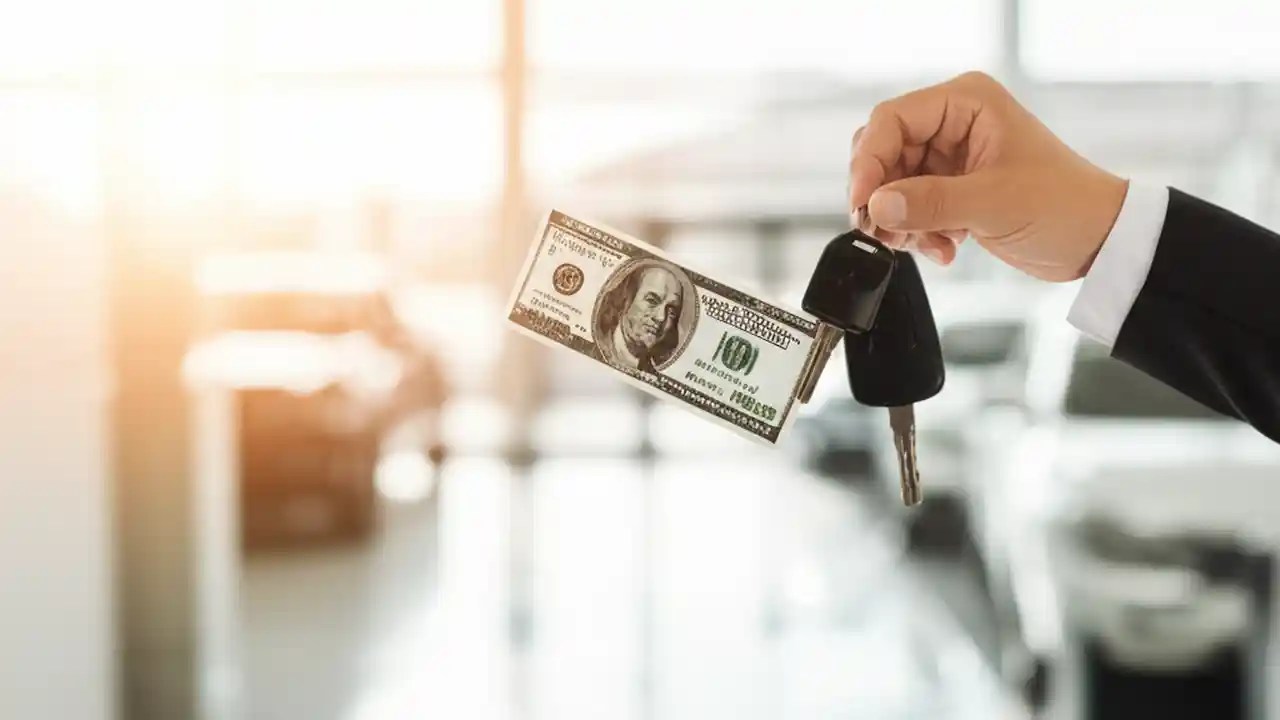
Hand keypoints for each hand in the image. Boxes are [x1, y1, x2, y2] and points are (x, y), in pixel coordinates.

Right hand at [848, 71, 1128, 281]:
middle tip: (880, 231)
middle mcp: (954, 123)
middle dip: (880, 195)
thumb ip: (930, 203)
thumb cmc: (1066, 205)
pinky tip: (943, 248)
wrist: (1098, 240)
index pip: (892, 120)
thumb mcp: (994, 203)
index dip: (869, 161)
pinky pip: (909, 207)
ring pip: (892, 184)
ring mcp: (951, 157)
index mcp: (966, 103)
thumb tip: (877, 206)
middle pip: (885, 151)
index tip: (862, 202)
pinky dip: (916, 232)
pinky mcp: (952, 189)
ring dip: (897, 220)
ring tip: (918, 245)